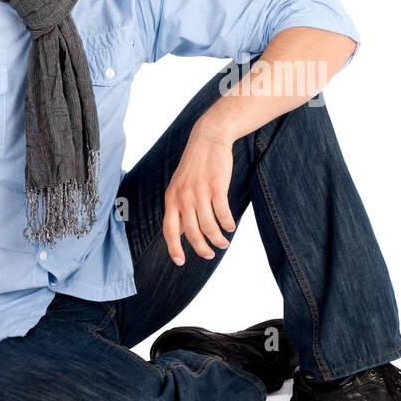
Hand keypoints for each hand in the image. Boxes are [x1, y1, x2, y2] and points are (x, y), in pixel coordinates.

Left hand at [162, 124, 236, 264]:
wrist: (207, 139)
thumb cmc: (195, 165)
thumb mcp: (179, 187)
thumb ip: (179, 209)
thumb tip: (180, 233)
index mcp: (171, 199)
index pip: (169, 230)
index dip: (174, 248)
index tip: (180, 262)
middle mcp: (183, 197)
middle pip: (192, 233)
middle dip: (202, 248)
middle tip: (209, 254)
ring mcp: (200, 192)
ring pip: (209, 226)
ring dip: (218, 239)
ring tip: (223, 243)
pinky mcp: (217, 186)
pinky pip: (223, 213)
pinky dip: (227, 224)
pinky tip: (230, 227)